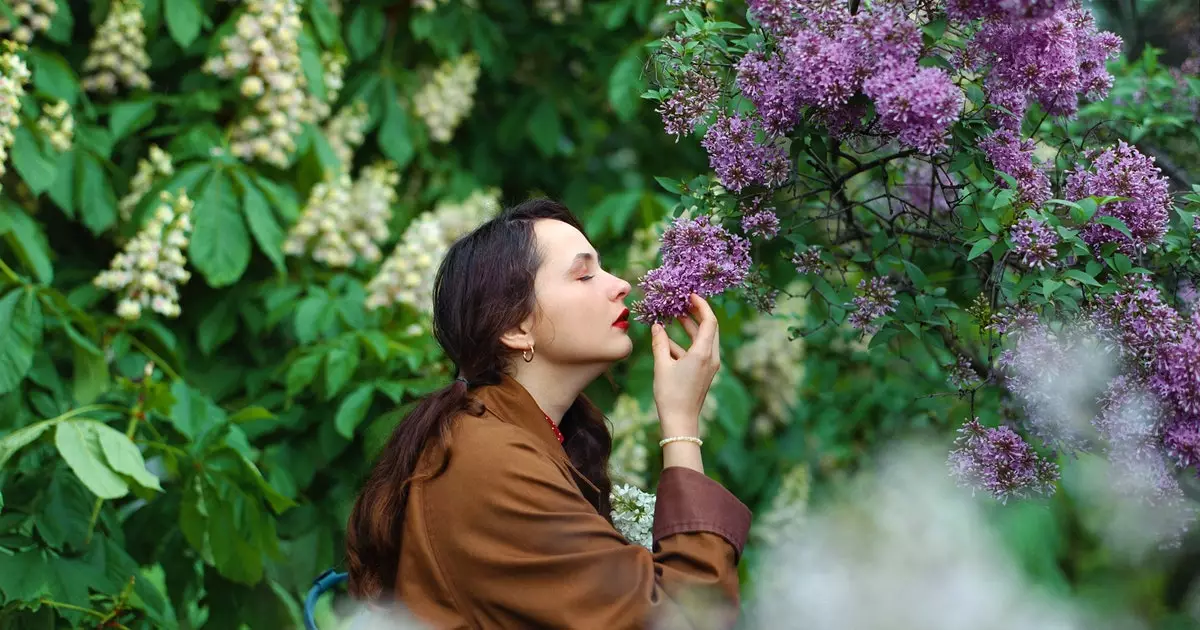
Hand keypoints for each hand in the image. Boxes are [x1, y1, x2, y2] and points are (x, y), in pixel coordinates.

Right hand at [649, 294, 720, 437]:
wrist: (680, 422)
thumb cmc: (670, 394)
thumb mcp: (661, 365)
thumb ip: (659, 343)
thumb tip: (656, 326)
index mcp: (703, 353)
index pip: (709, 321)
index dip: (702, 305)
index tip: (691, 295)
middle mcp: (711, 357)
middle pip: (709, 328)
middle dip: (696, 313)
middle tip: (683, 302)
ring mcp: (709, 366)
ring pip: (703, 339)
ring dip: (689, 328)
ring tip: (674, 316)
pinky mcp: (703, 373)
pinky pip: (697, 351)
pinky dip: (685, 343)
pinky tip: (667, 340)